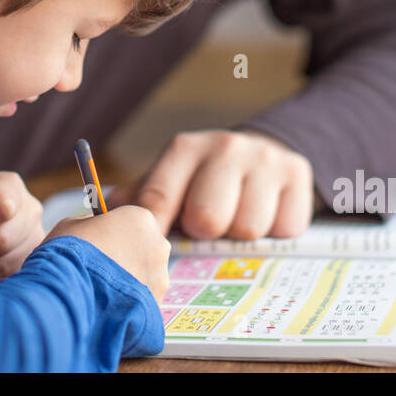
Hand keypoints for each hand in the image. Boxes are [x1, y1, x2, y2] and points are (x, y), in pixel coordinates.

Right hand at [43, 206, 170, 301]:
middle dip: (127, 257)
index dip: (115, 234)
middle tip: (102, 269)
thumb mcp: (73, 224)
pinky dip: (129, 303)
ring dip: (129, 281)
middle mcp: (158, 245)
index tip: (103, 243)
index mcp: (141, 219)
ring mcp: (160, 276)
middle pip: (144, 249)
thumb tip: (97, 228)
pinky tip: (108, 306)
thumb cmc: (69, 254)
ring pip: (146, 276)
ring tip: (103, 291)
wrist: (69, 294)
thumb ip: (92, 223)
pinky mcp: (156, 303)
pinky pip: (143, 300)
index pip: (132, 223)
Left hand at [106, 129, 313, 239]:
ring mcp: (264, 159)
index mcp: (184, 149)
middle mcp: (224, 146)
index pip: (158, 200)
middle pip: (207, 219)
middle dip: (205, 232)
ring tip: (235, 220)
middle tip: (206, 226)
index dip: (156, 233)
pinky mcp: (298, 174)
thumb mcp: (168, 180)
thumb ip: (136, 201)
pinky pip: (284, 229)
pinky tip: (265, 216)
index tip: (155, 249)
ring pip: (247, 229)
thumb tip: (97, 224)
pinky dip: (275, 234)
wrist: (261, 152)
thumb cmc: (202, 179)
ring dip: (241, 236)